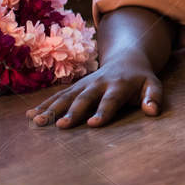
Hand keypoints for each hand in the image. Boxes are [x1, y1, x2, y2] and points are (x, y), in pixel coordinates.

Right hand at [26, 56, 163, 127]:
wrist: (126, 58)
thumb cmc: (141, 78)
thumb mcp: (153, 85)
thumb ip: (153, 97)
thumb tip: (153, 111)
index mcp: (119, 85)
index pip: (111, 100)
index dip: (103, 112)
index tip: (93, 124)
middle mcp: (98, 84)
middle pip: (84, 99)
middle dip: (72, 112)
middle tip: (61, 126)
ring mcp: (84, 84)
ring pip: (66, 97)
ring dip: (51, 109)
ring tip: (37, 122)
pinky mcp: (74, 87)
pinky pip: (58, 96)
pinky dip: (44, 105)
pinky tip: (30, 115)